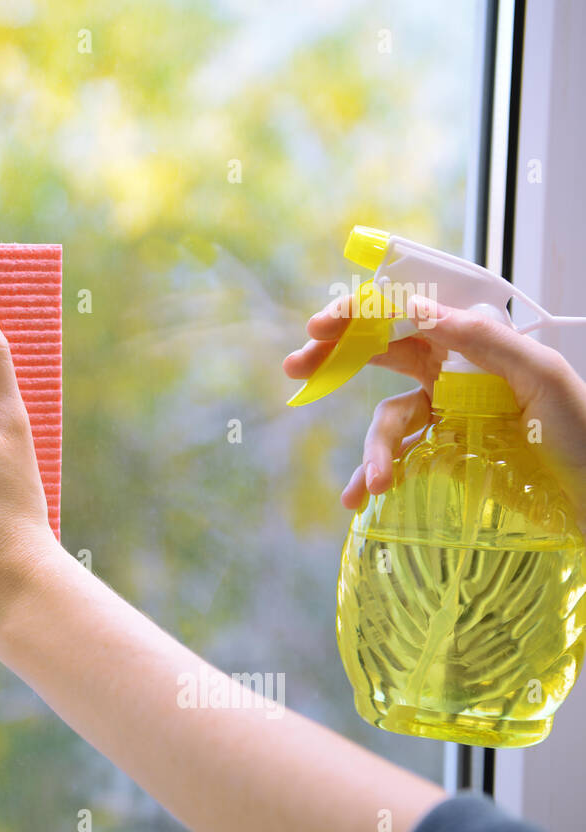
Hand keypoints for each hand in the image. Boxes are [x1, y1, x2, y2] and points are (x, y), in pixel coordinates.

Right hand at [283, 294, 585, 521]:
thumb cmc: (583, 431)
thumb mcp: (542, 376)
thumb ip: (483, 340)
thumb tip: (419, 312)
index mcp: (474, 344)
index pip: (407, 316)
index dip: (361, 315)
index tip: (320, 327)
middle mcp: (454, 372)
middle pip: (381, 354)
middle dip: (336, 358)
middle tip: (296, 367)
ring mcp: (446, 415)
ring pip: (387, 420)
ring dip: (373, 451)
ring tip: (374, 486)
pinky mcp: (444, 454)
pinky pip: (398, 458)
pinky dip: (375, 475)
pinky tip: (362, 498)